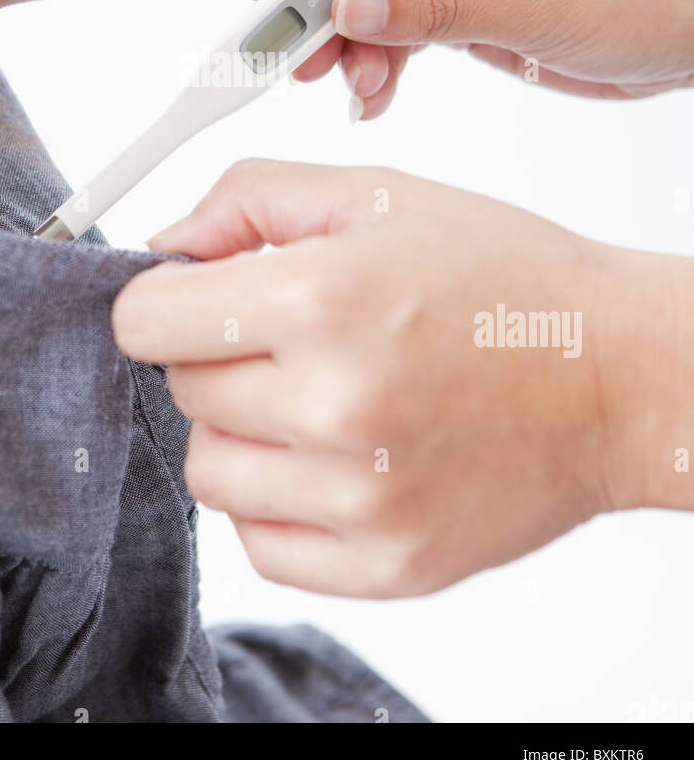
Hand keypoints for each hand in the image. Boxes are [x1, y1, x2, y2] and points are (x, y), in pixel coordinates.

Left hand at [111, 159, 692, 598]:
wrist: (616, 373)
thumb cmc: (500, 275)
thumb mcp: (377, 194)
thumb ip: (249, 198)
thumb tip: (162, 247)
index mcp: (321, 300)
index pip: (143, 322)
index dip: (168, 299)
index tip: (203, 298)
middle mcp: (334, 406)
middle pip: (181, 391)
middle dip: (219, 356)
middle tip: (294, 341)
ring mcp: (362, 498)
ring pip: (212, 472)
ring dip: (244, 433)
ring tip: (318, 400)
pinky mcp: (388, 565)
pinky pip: (261, 545)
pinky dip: (279, 504)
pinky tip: (336, 459)